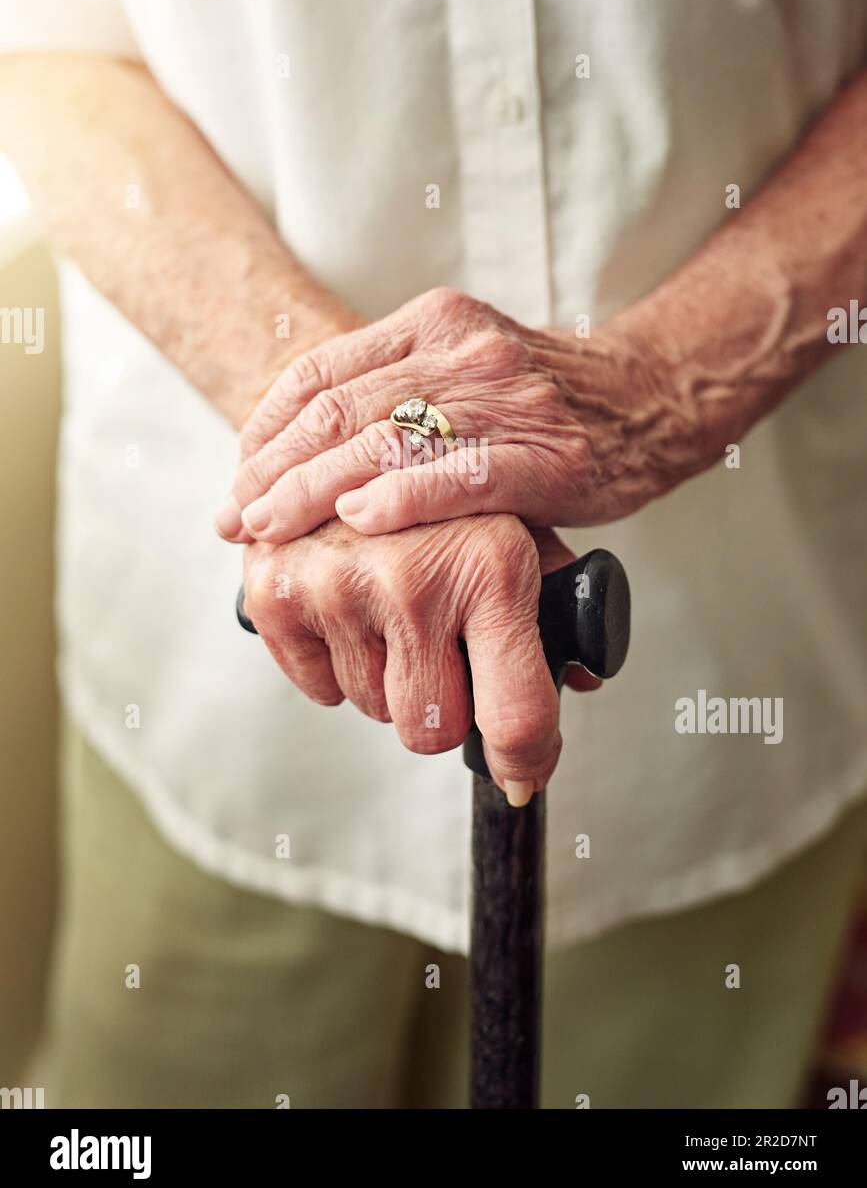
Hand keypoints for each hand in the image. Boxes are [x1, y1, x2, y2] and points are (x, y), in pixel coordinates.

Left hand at [215, 287, 668, 545]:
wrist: (650, 399)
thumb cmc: (542, 401)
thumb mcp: (462, 370)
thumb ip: (393, 393)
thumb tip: (299, 455)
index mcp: (433, 322)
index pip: (322, 371)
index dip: (266, 429)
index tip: (236, 480)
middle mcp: (464, 349)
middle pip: (341, 408)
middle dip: (275, 470)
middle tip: (236, 519)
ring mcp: (509, 400)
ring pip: (387, 441)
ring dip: (314, 491)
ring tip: (270, 532)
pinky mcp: (549, 456)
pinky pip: (463, 475)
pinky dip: (404, 497)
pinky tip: (359, 521)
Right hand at [242, 514, 598, 804]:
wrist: (353, 414)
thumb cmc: (451, 483)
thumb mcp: (523, 525)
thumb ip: (557, 602)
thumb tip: (581, 677)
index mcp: (493, 567)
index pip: (516, 715)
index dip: (524, 758)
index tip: (520, 773)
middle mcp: (414, 578)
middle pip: (433, 731)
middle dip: (444, 706)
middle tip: (444, 653)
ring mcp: (339, 584)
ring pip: (374, 707)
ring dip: (387, 676)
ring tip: (393, 609)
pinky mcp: (276, 589)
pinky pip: (318, 686)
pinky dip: (335, 663)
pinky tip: (349, 610)